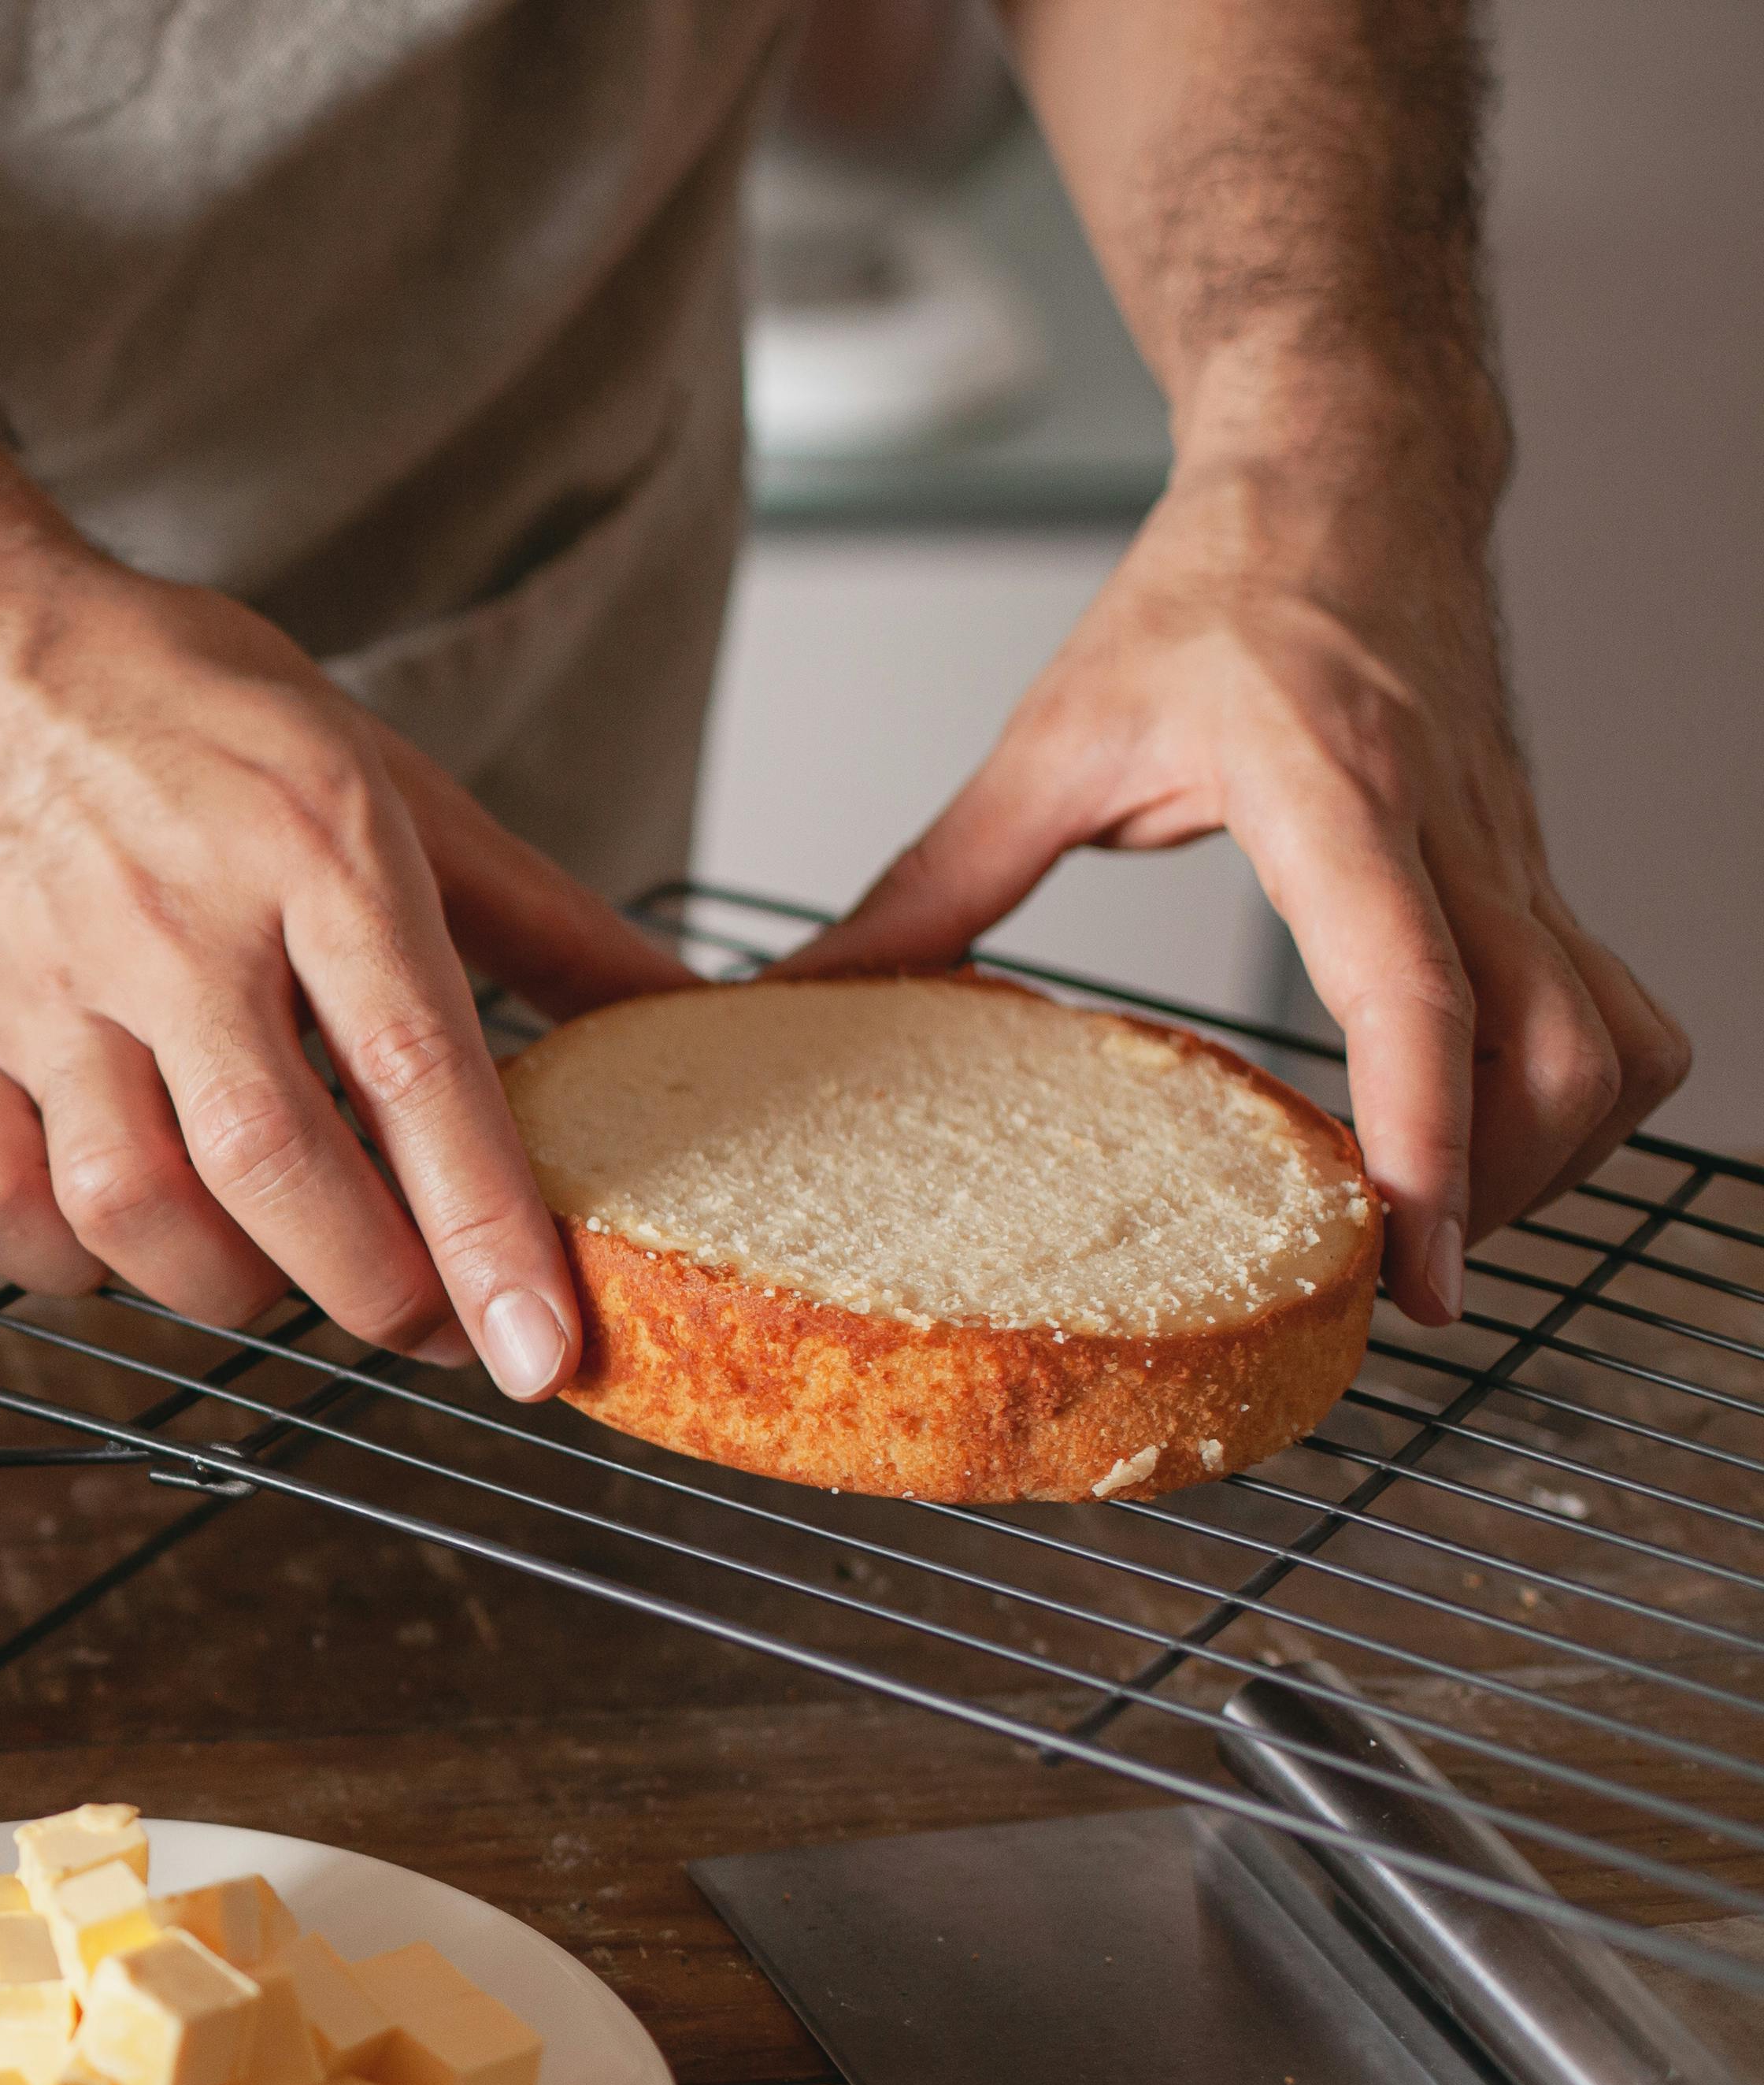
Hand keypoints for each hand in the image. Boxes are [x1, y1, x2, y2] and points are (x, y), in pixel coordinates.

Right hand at [0, 558, 697, 1391]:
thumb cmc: (175, 705)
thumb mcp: (379, 771)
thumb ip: (531, 912)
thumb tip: (676, 1013)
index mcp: (310, 843)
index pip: (416, 1064)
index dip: (485, 1228)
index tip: (541, 1351)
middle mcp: (175, 922)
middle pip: (271, 1164)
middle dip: (371, 1286)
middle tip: (426, 1319)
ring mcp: (49, 985)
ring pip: (130, 1205)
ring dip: (223, 1284)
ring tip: (278, 1269)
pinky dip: (70, 1262)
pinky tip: (127, 1236)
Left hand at [788, 451, 1684, 1327]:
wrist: (1349, 464)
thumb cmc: (1217, 583)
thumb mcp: (1053, 734)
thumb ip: (935, 879)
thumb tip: (811, 987)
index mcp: (1334, 795)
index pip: (1415, 990)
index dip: (1423, 1140)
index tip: (1410, 1265)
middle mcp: (1456, 833)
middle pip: (1556, 1050)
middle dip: (1498, 1193)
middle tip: (1396, 1279)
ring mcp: (1517, 850)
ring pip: (1614, 1040)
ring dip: (1549, 1157)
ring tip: (1432, 1220)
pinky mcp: (1535, 862)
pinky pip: (1610, 1006)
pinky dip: (1565, 1097)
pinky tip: (1471, 1131)